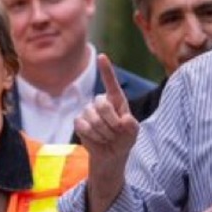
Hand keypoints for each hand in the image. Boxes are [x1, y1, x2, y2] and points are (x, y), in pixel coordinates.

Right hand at [75, 55, 138, 211]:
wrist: (111, 155)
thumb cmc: (124, 140)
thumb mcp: (133, 134)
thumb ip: (132, 126)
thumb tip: (125, 119)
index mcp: (116, 100)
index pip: (111, 83)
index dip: (106, 70)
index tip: (102, 56)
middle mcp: (101, 102)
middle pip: (102, 104)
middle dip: (112, 122)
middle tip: (117, 132)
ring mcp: (88, 111)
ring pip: (93, 119)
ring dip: (104, 133)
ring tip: (108, 137)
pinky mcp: (79, 122)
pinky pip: (84, 127)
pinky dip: (93, 137)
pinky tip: (97, 139)